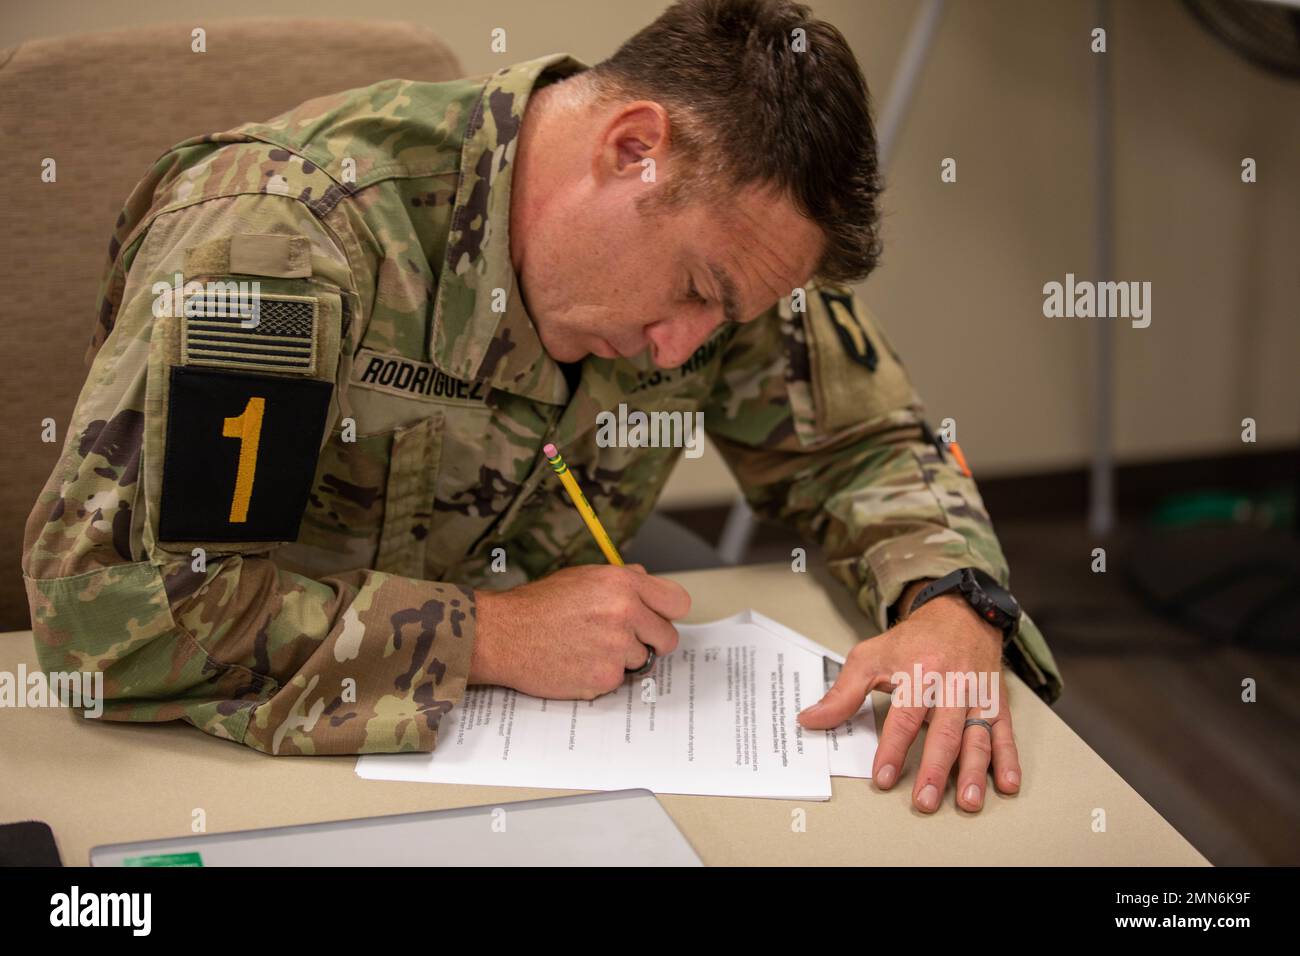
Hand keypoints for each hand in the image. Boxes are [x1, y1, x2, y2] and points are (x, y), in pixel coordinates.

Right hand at [469, 563, 689, 699]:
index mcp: (623, 584)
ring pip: (641, 661)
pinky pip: (618, 680)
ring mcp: (616, 648)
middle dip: (649, 641)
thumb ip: (622, 580)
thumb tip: (648, 584)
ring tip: (588, 647)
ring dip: (622, 659)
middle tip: (622, 639)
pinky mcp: (604, 678)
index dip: (667, 613)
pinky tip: (578, 662)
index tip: (658, 619)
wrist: (503, 635)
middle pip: (667, 638)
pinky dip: (602, 675)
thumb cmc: (537, 605)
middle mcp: (625, 614)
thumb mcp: (582, 576)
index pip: (677, 603)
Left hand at [797, 587, 1020, 813]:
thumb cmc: (913, 641)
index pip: (904, 717)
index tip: (884, 778)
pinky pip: (1005, 733)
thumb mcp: (871, 657)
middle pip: (945, 732)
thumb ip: (843, 693)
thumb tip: (810, 720)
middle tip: (925, 802)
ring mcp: (978, 696)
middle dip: (936, 770)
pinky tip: (1007, 784)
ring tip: (969, 803)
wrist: (960, 615)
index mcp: (920, 673)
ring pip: (978, 737)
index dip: (893, 749)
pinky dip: (1009, 760)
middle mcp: (953, 685)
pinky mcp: (997, 703)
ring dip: (975, 772)